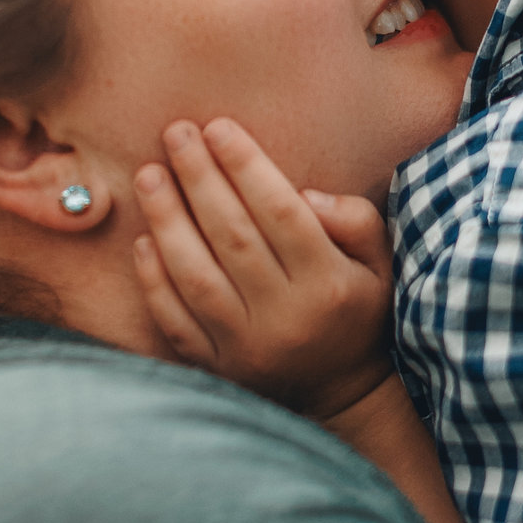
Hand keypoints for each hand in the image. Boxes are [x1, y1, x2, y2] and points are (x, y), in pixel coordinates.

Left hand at [131, 117, 395, 421]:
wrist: (341, 395)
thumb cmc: (355, 310)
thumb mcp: (380, 264)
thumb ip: (355, 221)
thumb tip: (305, 193)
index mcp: (329, 284)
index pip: (282, 213)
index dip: (247, 166)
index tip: (218, 127)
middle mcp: (286, 317)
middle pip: (232, 236)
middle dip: (200, 179)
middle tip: (176, 133)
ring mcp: (245, 346)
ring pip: (196, 276)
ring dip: (167, 221)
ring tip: (149, 175)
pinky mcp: (215, 368)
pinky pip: (175, 320)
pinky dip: (154, 280)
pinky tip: (143, 239)